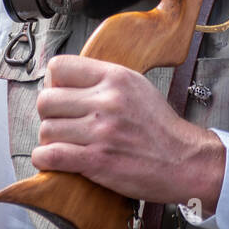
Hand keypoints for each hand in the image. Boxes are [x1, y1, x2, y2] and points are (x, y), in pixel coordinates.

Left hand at [32, 55, 225, 211]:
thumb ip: (103, 79)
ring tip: (64, 143)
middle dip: (48, 114)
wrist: (183, 161)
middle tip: (60, 123)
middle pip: (46, 100)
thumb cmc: (159, 127)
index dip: (53, 83)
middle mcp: (107, 101)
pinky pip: (50, 155)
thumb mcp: (136, 86)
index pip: (59, 67)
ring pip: (47, 130)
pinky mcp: (97, 160)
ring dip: (49, 140)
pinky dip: (45, 159)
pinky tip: (53, 159)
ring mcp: (101, 131)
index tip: (60, 96)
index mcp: (115, 77)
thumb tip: (65, 78)